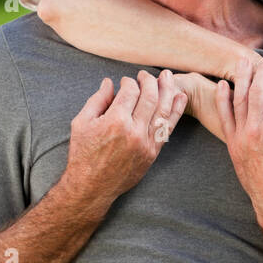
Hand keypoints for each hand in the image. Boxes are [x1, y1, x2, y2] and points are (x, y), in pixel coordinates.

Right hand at [64, 69, 186, 208]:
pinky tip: (180, 97)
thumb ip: (97, 100)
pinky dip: (176, 111)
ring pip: (163, 110)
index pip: (130, 91)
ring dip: (168, 90)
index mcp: (115, 121)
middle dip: (149, 81)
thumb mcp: (81, 123)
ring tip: (168, 76)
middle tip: (145, 75)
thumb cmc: (83, 154)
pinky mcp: (152, 153)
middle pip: (150, 97)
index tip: (125, 81)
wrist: (92, 187)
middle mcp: (133, 131)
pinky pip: (167, 128)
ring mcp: (146, 143)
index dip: (129, 82)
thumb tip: (110, 82)